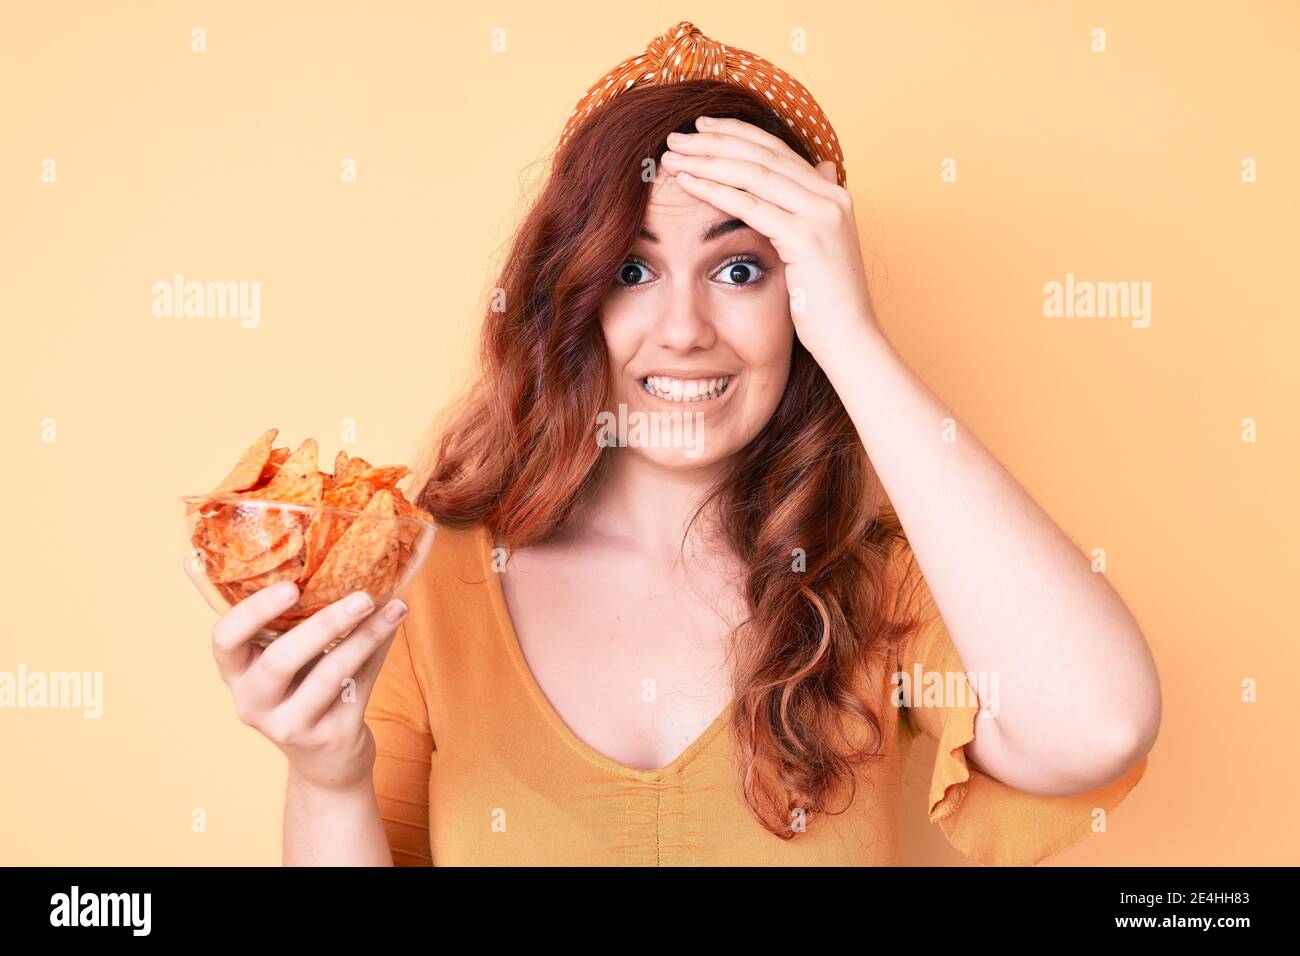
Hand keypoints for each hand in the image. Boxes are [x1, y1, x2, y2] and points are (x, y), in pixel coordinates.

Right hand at [186, 559, 408, 795]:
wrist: (327, 764)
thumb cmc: (306, 694)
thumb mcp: (290, 663)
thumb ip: (295, 622)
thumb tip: (335, 552)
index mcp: (238, 675)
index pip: (224, 640)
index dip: (252, 612)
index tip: (289, 586)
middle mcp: (254, 704)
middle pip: (279, 661)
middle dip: (322, 624)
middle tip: (360, 596)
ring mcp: (292, 725)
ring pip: (329, 674)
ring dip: (365, 635)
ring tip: (393, 607)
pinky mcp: (331, 736)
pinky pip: (360, 685)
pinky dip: (380, 650)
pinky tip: (394, 623)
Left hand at [658, 115, 879, 362]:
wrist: (849, 340)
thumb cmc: (825, 305)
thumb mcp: (816, 251)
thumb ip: (809, 212)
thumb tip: (822, 171)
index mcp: (832, 195)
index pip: (778, 151)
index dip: (738, 134)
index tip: (703, 128)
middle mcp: (830, 197)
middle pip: (763, 154)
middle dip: (716, 141)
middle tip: (677, 137)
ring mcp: (821, 215)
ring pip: (753, 173)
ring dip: (708, 160)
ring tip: (674, 156)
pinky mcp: (806, 238)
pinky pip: (750, 206)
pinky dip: (714, 190)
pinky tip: (687, 183)